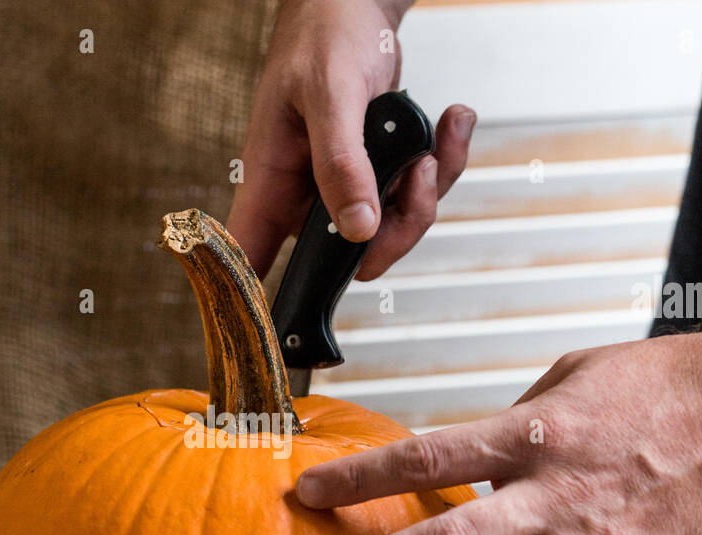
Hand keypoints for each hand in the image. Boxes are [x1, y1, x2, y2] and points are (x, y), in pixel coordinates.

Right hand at [228, 0, 475, 279]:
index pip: (252, 261)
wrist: (352, 6)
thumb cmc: (322, 36)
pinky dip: (443, 159)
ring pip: (394, 228)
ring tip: (438, 133)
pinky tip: (450, 121)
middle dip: (400, 226)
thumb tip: (359, 231)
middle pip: (353, 257)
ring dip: (430, 185)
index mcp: (272, 182)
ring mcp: (342, 189)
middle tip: (415, 176)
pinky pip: (416, 193)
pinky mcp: (376, 175)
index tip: (294, 335)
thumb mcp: (331, 94)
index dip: (267, 304)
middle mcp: (306, 196)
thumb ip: (341, 164)